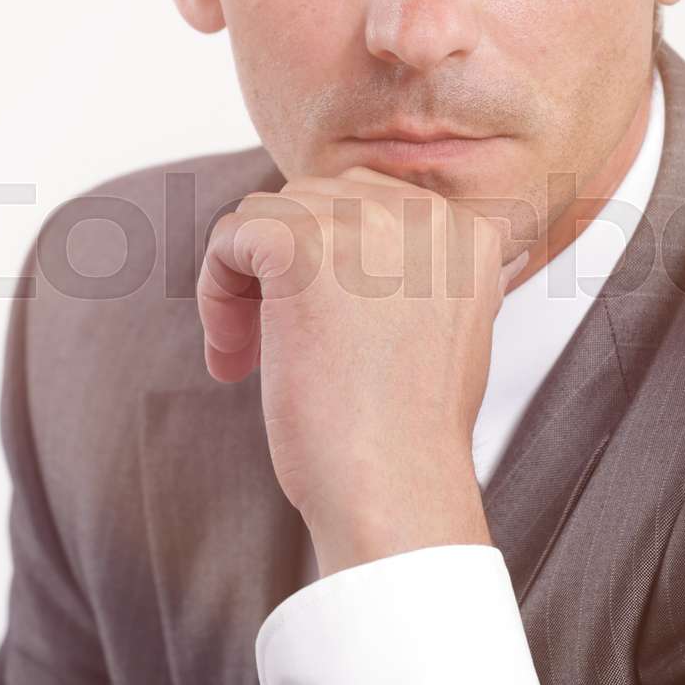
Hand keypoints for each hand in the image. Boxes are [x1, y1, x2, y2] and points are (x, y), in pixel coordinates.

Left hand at [198, 165, 529, 575]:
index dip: (330, 261)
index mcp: (467, 232)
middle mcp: (424, 213)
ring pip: (266, 214)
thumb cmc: (407, 434)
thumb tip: (351, 254)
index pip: (371, 203)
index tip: (323, 330)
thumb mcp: (442, 333)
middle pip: (315, 198)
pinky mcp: (301, 243)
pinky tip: (234, 357)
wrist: (393, 487)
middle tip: (272, 344)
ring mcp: (364, 223)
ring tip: (249, 356)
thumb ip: (415, 275)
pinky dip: (216, 292)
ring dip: (245, 283)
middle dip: (281, 267)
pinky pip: (231, 236)